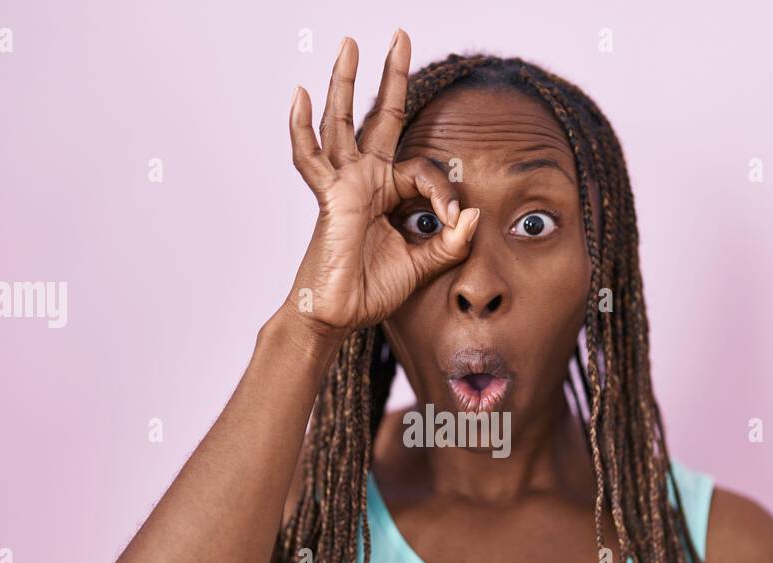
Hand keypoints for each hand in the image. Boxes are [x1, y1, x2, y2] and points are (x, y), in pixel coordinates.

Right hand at [280, 29, 480, 343]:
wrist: (337, 316)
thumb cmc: (371, 291)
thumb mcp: (423, 265)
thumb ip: (450, 242)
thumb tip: (472, 213)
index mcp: (387, 193)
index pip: (423, 168)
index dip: (444, 191)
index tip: (454, 222)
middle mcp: (365, 180)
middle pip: (379, 116)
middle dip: (391, 76)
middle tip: (400, 36)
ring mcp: (344, 185)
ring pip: (343, 122)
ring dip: (348, 83)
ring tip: (351, 44)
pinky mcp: (329, 197)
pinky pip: (310, 158)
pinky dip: (302, 127)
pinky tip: (300, 94)